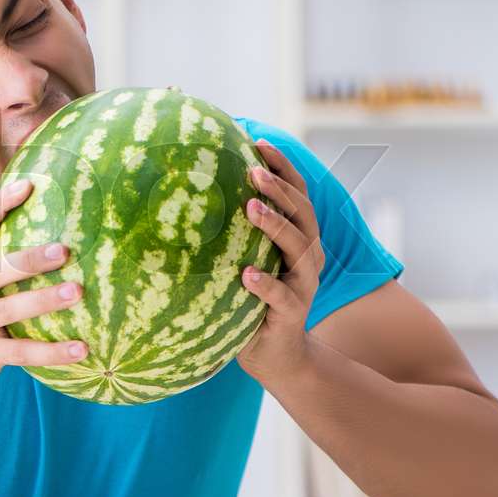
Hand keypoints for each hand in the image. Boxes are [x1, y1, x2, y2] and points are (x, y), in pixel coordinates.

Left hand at [237, 138, 324, 383]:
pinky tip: (246, 273)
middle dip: (279, 188)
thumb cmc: (250, 299)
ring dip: (275, 225)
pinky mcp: (292, 314)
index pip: (297, 194)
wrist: (275, 355)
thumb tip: (189, 191)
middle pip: (302, 214)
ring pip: (299, 248)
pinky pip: (281, 296)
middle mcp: (308, 257)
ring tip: (250, 208)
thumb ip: (232, 231)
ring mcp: (303, 285)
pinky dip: (266, 283)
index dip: (282, 167)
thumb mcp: (243, 258)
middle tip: (251, 170)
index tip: (258, 142)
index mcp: (299, 239)